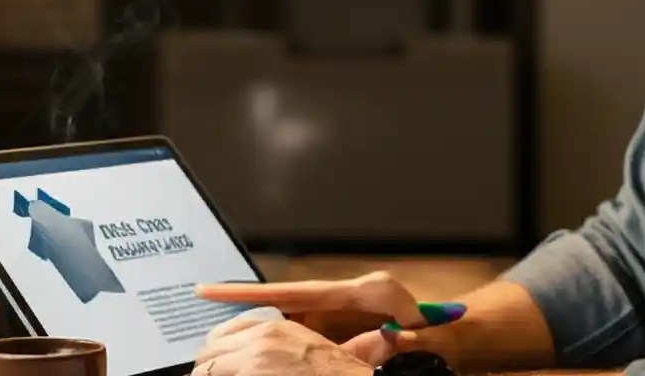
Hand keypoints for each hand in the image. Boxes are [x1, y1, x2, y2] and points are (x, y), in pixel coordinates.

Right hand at [196, 272, 454, 365]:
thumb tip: (396, 335)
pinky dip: (271, 342)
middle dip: (239, 312)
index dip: (249, 293)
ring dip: (252, 330)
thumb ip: (402, 328)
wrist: (444, 334)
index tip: (210, 290)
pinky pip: (295, 336)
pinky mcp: (331, 332)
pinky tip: (246, 354)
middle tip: (200, 321)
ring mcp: (331, 317)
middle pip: (277, 306)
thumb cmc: (431, 330)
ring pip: (281, 322)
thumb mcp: (416, 324)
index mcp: (350, 294)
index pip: (291, 292)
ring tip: (213, 344)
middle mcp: (335, 301)